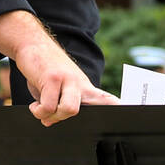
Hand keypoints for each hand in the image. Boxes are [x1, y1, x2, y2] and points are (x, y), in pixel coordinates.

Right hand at [0, 10, 117, 125]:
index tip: (132, 115)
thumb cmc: (45, 69)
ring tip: (42, 110)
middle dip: (67, 118)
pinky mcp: (52, 78)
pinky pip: (48, 107)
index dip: (120, 108)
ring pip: (69, 110)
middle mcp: (80, 83)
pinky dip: (38, 111)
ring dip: (52, 116)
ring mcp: (67, 79)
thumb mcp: (57, 89)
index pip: (107, 100)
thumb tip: (50, 121)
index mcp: (85, 88)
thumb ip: (58, 106)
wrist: (31, 43)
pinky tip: (34, 106)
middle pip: (91, 108)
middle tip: (52, 117)